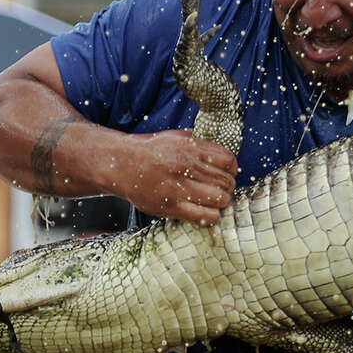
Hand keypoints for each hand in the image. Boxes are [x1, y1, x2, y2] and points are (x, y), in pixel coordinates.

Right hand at [108, 130, 236, 225]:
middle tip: (219, 190)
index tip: (227, 173)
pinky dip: (211, 216)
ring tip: (212, 201)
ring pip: (220, 200)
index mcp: (191, 148)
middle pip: (227, 182)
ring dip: (220, 202)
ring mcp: (180, 187)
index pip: (229, 161)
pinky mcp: (172, 206)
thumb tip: (218, 145)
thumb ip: (197, 140)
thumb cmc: (149, 150)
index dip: (232, 169)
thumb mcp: (174, 136)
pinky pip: (205, 216)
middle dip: (227, 187)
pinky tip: (205, 211)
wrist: (121, 164)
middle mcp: (187, 166)